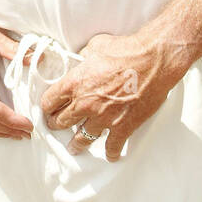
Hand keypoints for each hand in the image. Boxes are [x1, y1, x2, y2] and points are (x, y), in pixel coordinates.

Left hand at [41, 31, 174, 161]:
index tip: (48, 109)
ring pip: (82, 139)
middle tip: (56, 126)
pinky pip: (112, 147)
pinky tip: (110, 155)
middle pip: (62, 122)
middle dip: (57, 124)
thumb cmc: (126, 50)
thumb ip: (84, 56)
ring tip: (74, 148)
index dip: (48, 106)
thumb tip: (82, 59)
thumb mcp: (96, 46)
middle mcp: (85, 103)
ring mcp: (104, 118)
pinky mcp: (123, 127)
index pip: (50, 101)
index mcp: (75, 83)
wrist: (153, 61)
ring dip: (77, 144)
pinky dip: (111, 152)